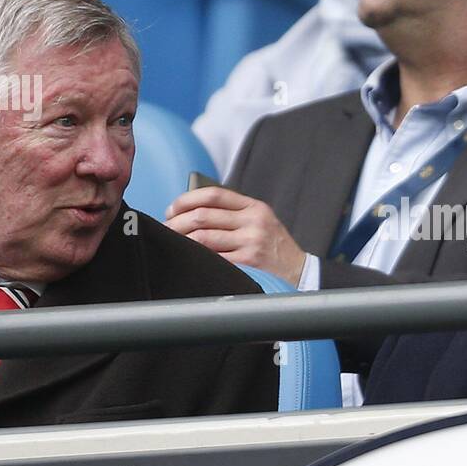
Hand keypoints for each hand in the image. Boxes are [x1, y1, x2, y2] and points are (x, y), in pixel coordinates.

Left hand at [165, 186, 306, 283]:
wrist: (299, 270)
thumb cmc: (273, 246)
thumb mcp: (260, 221)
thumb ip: (233, 213)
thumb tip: (191, 213)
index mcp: (254, 207)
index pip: (214, 195)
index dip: (187, 200)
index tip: (172, 208)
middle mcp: (253, 221)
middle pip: (203, 215)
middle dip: (177, 222)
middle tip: (167, 228)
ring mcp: (251, 241)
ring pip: (203, 237)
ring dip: (182, 240)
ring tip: (173, 243)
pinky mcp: (248, 262)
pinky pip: (213, 257)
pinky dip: (196, 256)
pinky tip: (190, 257)